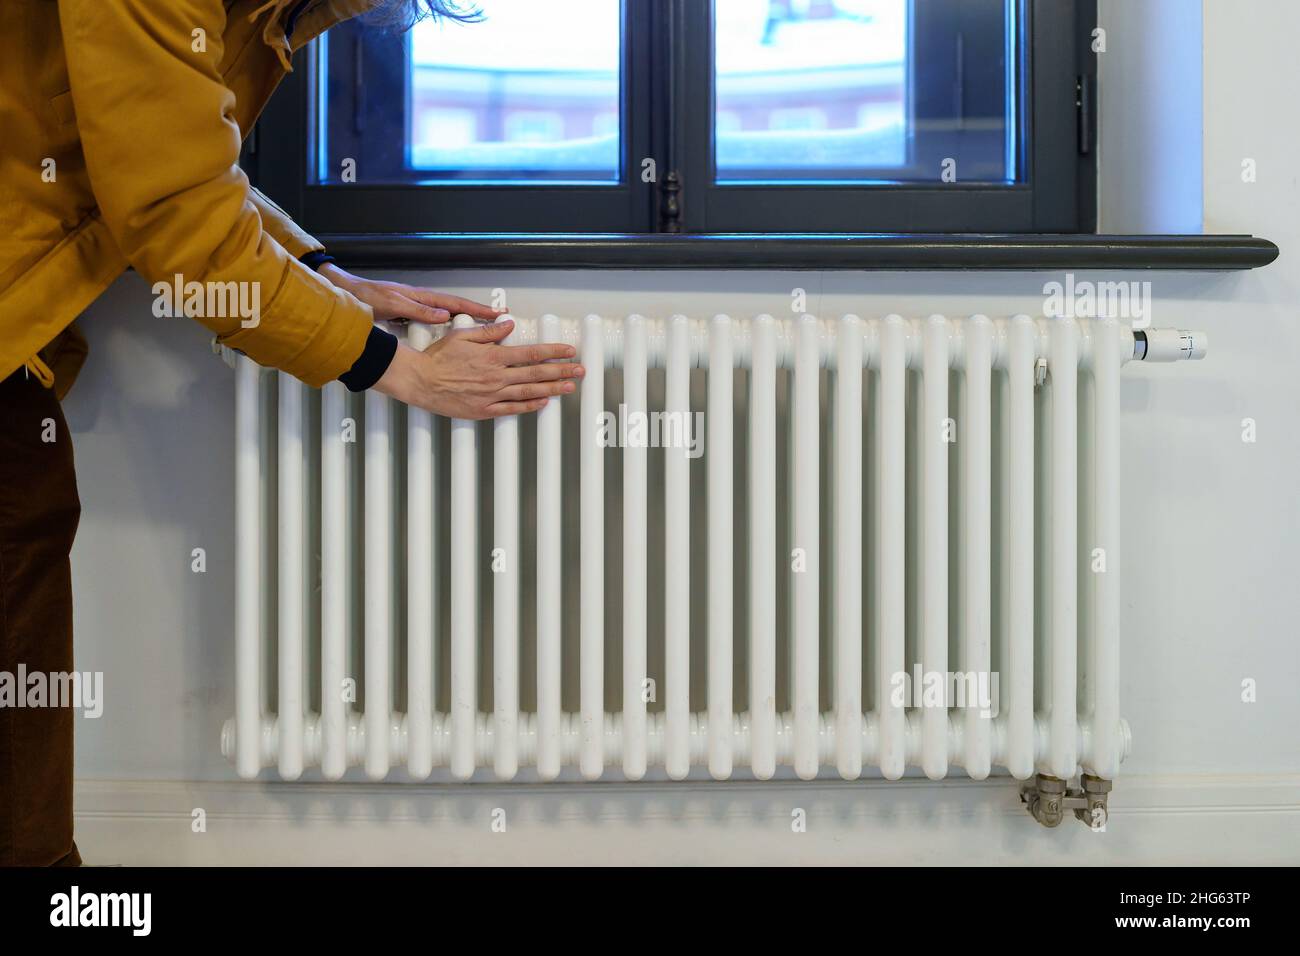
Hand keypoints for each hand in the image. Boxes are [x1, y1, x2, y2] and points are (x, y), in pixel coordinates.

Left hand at [318, 262, 501, 324]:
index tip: (497, 314)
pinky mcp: (409, 316)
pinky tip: (454, 337)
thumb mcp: (393, 303)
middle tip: (500, 322)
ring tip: (485, 331)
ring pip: (448, 315)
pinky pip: (436, 322)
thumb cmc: (367, 297)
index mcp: (421, 298)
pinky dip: (450, 327)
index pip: (456, 303)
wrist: (346, 293)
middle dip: (479, 315)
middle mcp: (422, 302)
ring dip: (466, 323)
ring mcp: (416, 309)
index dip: (477, 310)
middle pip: (457, 308)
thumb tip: (444, 315)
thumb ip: (418, 310)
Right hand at [373, 319, 584, 418]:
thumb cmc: (438, 358)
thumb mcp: (463, 336)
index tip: (569, 351)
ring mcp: (491, 395)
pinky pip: (511, 409)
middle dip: (561, 371)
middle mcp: (496, 376)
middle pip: (536, 374)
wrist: (419, 381)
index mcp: (493, 356)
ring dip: (551, 389)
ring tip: (569, 387)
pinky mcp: (484, 410)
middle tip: (580, 370)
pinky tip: (543, 403)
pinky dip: (529, 406)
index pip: (531, 353)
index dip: (553, 352)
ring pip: (528, 392)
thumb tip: (509, 324)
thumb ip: (489, 331)